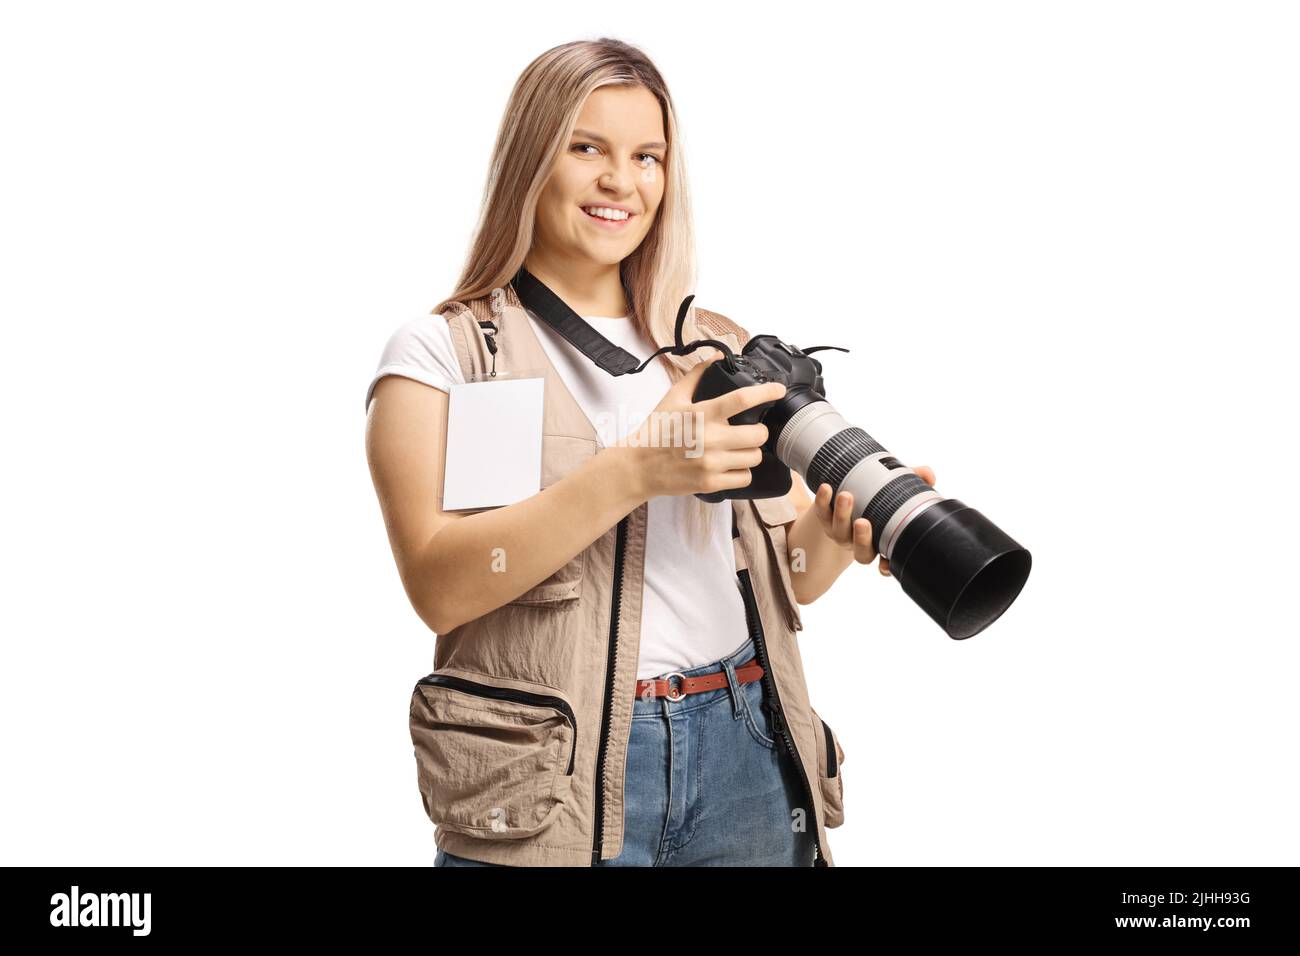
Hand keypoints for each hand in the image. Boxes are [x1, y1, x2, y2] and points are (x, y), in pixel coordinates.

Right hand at [625, 350, 785, 499]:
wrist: (638, 467)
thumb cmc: (656, 432)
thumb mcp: (673, 398)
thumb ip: (696, 376)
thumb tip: (716, 359)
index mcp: (702, 413)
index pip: (742, 399)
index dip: (767, 392)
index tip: (778, 389)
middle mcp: (710, 438)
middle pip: (758, 434)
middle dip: (759, 431)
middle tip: (751, 430)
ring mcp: (711, 463)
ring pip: (754, 457)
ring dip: (751, 452)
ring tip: (739, 449)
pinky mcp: (711, 483)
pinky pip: (744, 477)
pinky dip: (742, 472)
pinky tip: (731, 466)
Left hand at [810, 465, 936, 573]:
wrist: (851, 489)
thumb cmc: (881, 495)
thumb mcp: (899, 487)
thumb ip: (915, 480)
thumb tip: (928, 475)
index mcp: (880, 542)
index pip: (884, 563)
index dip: (885, 567)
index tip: (885, 563)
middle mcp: (859, 542)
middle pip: (860, 550)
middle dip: (861, 537)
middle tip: (863, 521)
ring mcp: (841, 532)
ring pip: (839, 532)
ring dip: (842, 514)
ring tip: (845, 495)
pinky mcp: (825, 517)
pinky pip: (822, 512)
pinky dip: (823, 500)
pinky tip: (826, 487)